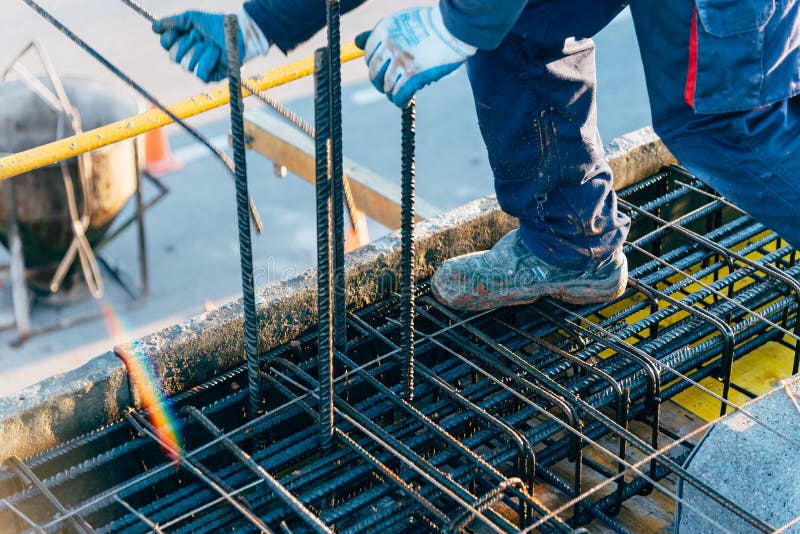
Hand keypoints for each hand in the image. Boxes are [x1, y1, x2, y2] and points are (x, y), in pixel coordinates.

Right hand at [153, 9, 269, 82]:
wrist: (237, 33)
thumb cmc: (216, 24)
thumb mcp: (192, 18)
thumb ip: (172, 22)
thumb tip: (153, 27)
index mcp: (182, 41)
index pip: (165, 44)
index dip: (170, 37)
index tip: (180, 29)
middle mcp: (188, 55)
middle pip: (174, 56)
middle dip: (188, 43)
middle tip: (200, 36)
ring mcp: (199, 66)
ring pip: (187, 66)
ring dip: (201, 51)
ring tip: (212, 44)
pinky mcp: (211, 76)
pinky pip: (200, 74)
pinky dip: (208, 62)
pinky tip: (216, 55)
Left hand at [360, 7, 475, 107]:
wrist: (454, 27)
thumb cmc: (431, 24)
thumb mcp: (401, 21)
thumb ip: (379, 33)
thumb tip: (356, 42)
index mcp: (384, 29)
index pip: (368, 54)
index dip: (375, 64)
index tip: (382, 68)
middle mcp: (389, 46)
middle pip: (374, 73)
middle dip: (379, 81)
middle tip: (386, 85)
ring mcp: (401, 62)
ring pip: (386, 86)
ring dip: (391, 92)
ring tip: (397, 93)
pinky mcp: (414, 76)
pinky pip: (400, 95)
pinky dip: (399, 101)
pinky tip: (403, 102)